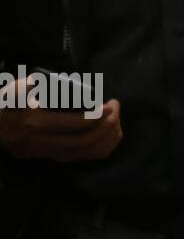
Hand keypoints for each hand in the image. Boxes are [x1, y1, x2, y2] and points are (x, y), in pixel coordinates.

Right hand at [0, 79, 122, 162]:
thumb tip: (46, 79)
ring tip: (116, 123)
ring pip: (80, 155)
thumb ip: (28, 85)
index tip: (109, 105)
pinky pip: (75, 159)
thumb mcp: (12, 90)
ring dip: (104, 141)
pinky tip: (107, 138)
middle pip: (81, 143)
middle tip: (116, 110)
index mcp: (34, 123)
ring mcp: (40, 153)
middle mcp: (39, 142)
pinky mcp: (42, 157)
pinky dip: (95, 150)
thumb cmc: (2, 104)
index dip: (96, 117)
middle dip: (105, 127)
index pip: (73, 125)